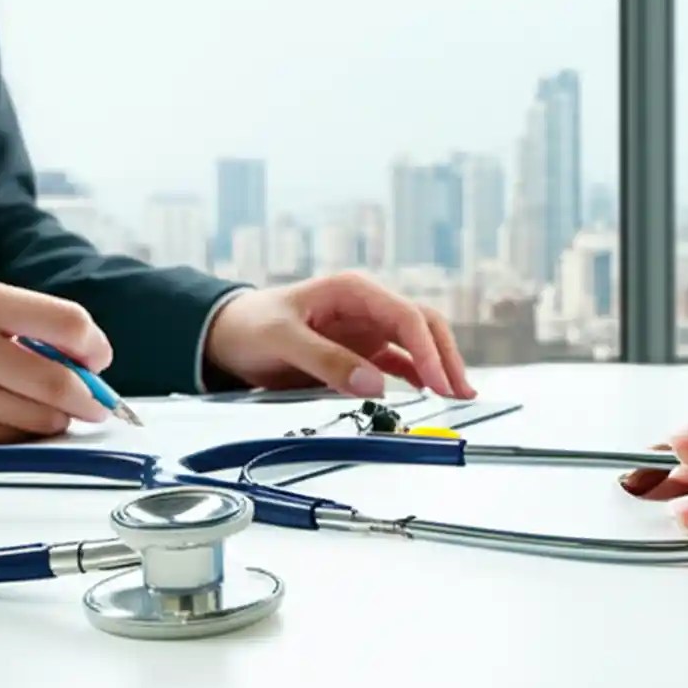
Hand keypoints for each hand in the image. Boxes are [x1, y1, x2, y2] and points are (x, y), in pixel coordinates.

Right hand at [0, 278, 112, 444]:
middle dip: (91, 397)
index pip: (68, 323)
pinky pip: (10, 440)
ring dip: (59, 418)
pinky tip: (13, 419)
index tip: (98, 358)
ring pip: (40, 419)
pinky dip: (24, 434)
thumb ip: (26, 323)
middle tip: (98, 402)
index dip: (95, 346)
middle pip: (60, 381)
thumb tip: (87, 362)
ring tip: (52, 408)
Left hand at [204, 272, 475, 398]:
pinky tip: (433, 393)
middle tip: (459, 392)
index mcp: (353, 291)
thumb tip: (374, 384)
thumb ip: (326, 361)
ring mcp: (368, 330)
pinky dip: (420, 377)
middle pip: (423, 325)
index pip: (406, 315)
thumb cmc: (251, 326)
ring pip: (419, 343)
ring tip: (458, 396)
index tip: (438, 382)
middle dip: (445, 356)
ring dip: (440, 367)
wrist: (228, 335)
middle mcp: (367, 307)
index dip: (428, 349)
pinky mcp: (363, 352)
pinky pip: (402, 362)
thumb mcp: (282, 340)